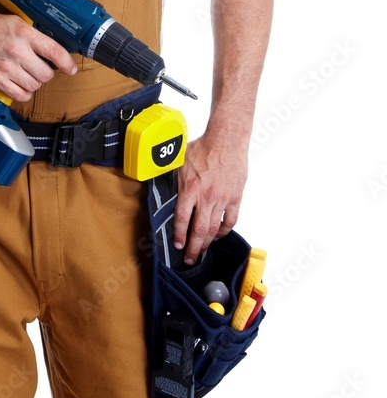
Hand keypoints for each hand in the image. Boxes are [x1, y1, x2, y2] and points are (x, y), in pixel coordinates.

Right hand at [0, 12, 76, 100]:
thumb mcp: (13, 21)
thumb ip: (31, 33)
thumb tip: (50, 45)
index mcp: (23, 33)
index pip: (54, 51)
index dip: (66, 63)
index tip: (70, 68)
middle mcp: (16, 51)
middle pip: (46, 74)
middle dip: (47, 73)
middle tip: (41, 69)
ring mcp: (6, 67)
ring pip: (34, 86)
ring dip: (34, 83)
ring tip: (28, 75)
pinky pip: (19, 94)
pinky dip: (23, 92)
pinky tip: (20, 84)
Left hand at [172, 129, 248, 264]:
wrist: (226, 139)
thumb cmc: (203, 147)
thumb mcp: (180, 160)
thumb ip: (173, 177)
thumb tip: (161, 186)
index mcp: (190, 188)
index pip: (182, 219)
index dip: (179, 235)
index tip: (177, 245)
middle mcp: (206, 196)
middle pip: (199, 230)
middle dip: (193, 248)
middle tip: (189, 258)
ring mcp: (223, 198)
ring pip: (214, 229)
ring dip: (207, 243)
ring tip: (202, 252)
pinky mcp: (235, 197)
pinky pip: (230, 220)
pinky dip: (224, 231)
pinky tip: (218, 235)